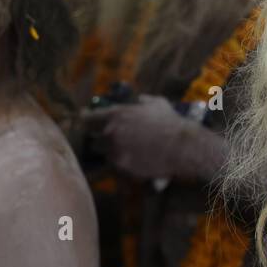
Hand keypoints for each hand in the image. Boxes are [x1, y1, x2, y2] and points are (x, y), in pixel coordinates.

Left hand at [81, 95, 202, 183]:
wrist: (181, 146)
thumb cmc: (170, 122)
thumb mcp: (157, 104)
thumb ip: (144, 101)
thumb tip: (140, 99)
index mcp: (116, 115)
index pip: (89, 118)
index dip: (86, 119)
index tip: (85, 120)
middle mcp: (110, 133)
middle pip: (94, 140)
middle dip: (101, 139)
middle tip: (111, 140)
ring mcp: (115, 151)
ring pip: (105, 154)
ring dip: (111, 153)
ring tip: (123, 153)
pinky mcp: (122, 167)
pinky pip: (115, 166)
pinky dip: (121, 164)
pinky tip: (132, 161)